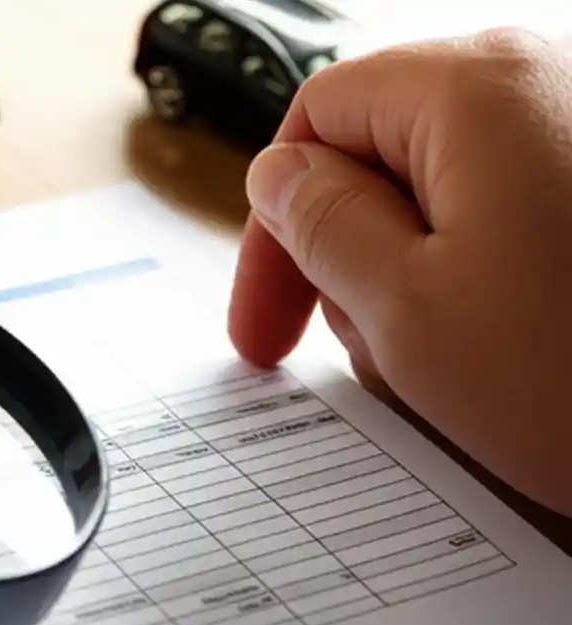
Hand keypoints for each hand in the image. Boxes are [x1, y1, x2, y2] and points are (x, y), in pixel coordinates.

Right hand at [228, 28, 571, 517]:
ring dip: (416, 277)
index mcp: (479, 90)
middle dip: (350, 253)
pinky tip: (501, 347)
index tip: (264, 318)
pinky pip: (512, 211)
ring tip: (452, 361)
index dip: (272, 222)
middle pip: (383, 149)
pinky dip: (480, 276)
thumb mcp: (402, 309)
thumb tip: (279, 175)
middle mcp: (549, 81)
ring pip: (446, 190)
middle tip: (359, 350)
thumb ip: (317, 222)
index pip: (316, 117)